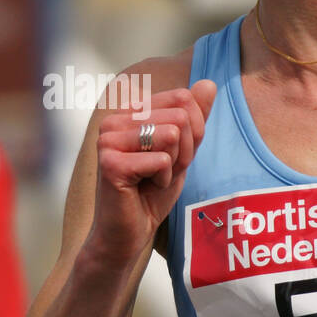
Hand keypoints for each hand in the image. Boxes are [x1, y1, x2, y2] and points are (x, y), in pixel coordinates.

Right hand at [87, 80, 216, 262]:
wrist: (128, 234)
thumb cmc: (152, 193)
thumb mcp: (182, 151)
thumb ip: (194, 118)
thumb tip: (208, 83)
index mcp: (129, 110)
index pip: (183, 99)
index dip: (192, 132)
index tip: (170, 157)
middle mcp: (114, 119)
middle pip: (180, 116)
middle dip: (183, 151)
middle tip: (161, 172)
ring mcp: (108, 139)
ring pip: (172, 135)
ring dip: (173, 165)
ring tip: (152, 179)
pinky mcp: (111, 162)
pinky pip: (162, 160)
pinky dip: (163, 180)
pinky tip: (143, 190)